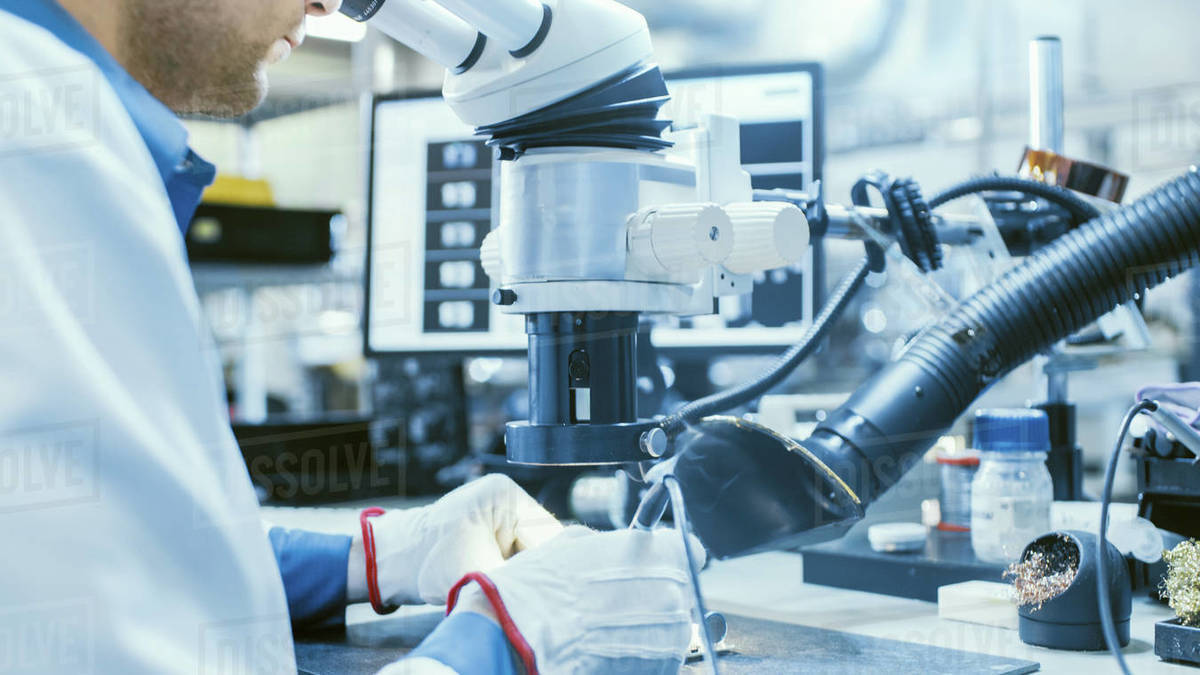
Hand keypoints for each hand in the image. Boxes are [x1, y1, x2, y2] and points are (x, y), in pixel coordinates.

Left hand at [348, 475, 562, 606]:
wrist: (389, 564)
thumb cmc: (426, 562)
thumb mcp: (482, 572)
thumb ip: (521, 578)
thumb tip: (549, 586)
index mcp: (506, 494)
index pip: (548, 535)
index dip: (546, 568)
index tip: (541, 591)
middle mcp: (506, 498)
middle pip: (539, 543)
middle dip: (531, 570)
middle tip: (522, 594)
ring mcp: (497, 512)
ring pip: (528, 553)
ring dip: (519, 574)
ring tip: (504, 589)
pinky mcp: (489, 529)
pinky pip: (513, 555)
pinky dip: (507, 573)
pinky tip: (497, 585)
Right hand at [451, 526, 701, 673]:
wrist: (521, 641)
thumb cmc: (541, 589)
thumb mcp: (571, 545)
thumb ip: (608, 544)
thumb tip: (615, 548)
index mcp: (661, 552)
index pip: (690, 550)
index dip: (669, 557)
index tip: (654, 564)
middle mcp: (675, 592)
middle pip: (679, 592)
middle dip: (653, 595)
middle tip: (615, 603)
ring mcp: (671, 637)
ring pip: (669, 629)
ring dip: (645, 628)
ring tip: (604, 631)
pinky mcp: (661, 670)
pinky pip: (658, 658)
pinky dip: (639, 656)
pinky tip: (605, 652)